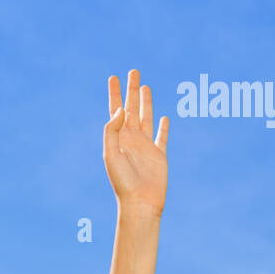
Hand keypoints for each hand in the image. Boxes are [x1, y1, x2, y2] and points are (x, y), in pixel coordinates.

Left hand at [103, 69, 167, 217]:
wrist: (139, 202)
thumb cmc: (122, 181)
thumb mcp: (110, 153)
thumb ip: (112, 130)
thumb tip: (120, 109)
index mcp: (118, 138)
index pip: (115, 110)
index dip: (114, 93)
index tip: (113, 77)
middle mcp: (131, 139)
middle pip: (132, 108)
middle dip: (131, 90)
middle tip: (133, 71)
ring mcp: (146, 146)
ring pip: (146, 117)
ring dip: (146, 102)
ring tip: (145, 86)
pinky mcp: (159, 155)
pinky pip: (162, 137)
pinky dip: (163, 127)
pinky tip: (164, 117)